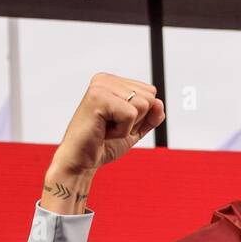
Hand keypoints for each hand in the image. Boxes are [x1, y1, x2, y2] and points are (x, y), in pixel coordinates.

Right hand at [50, 73, 164, 176]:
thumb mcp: (136, 128)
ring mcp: (100, 87)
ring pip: (143, 105)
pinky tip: (103, 132)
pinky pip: (130, 115)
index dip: (141, 115)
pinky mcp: (97, 98)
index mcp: (113, 81)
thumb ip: (152, 115)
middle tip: (111, 127)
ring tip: (106, 128)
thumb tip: (159, 103)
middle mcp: (105, 79)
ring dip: (128, 126)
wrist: (81, 161)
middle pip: (150, 97)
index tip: (117, 122)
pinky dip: (122, 131)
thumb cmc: (104, 143)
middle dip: (136, 120)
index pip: (151, 92)